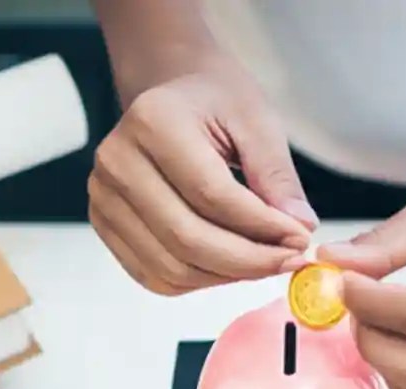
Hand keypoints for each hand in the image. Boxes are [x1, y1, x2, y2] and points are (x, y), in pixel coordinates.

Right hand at [88, 50, 314, 295]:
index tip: (301, 238)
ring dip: (227, 276)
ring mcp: (104, 198)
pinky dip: (201, 281)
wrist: (171, 90)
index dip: (262, 228)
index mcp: (154, 123)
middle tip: (289, 260)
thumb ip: (276, 176)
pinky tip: (232, 265)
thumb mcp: (256, 121)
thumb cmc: (215, 99)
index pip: (211, 196)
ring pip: (171, 267)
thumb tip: (300, 227)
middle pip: (187, 239)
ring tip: (265, 261)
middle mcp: (118, 163)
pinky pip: (156, 276)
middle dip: (248, 260)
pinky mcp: (105, 225)